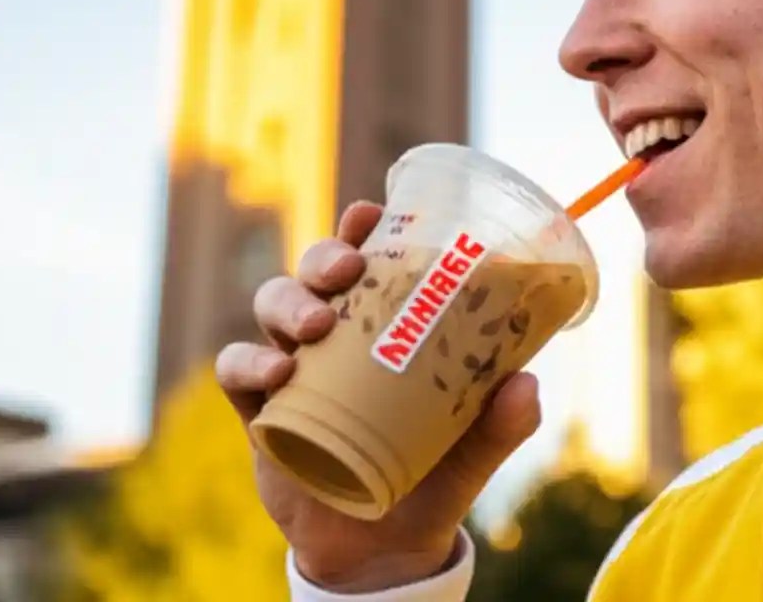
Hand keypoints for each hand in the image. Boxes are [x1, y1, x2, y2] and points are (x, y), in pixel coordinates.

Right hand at [216, 201, 542, 592]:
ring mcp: (292, 367)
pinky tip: (277, 374)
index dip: (361, 228)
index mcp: (384, 325)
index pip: (366, 257)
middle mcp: (334, 335)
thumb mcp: (476, 448)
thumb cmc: (433, 477)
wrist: (385, 547)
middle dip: (323, 257)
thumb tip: (526, 383)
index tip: (371, 214)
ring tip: (317, 326)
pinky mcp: (259, 410)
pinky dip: (248, 364)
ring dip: (288, 303)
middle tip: (347, 270)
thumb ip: (504, 422)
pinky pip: (236, 370)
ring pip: (271, 305)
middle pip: (312, 270)